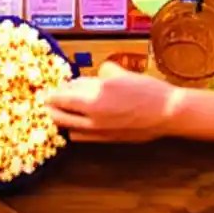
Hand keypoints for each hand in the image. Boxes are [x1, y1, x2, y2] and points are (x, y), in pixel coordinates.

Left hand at [43, 62, 181, 142]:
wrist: (166, 112)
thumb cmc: (146, 89)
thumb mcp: (122, 73)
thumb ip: (102, 73)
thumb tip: (93, 77)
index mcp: (96, 94)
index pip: (65, 93)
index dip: (56, 90)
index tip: (50, 88)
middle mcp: (93, 114)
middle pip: (61, 111)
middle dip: (51, 106)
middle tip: (48, 100)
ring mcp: (98, 129)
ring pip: (68, 127)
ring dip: (61, 118)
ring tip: (59, 112)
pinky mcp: (106, 139)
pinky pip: (81, 137)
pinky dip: (74, 130)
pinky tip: (76, 125)